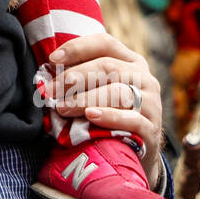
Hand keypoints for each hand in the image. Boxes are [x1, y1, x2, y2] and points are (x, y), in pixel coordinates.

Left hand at [44, 33, 163, 184]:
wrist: (136, 154)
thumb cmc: (109, 115)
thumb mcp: (99, 91)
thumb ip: (80, 79)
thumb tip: (47, 74)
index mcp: (130, 62)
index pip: (105, 44)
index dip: (78, 48)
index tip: (52, 59)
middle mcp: (144, 78)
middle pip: (108, 67)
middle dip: (75, 77)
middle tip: (51, 91)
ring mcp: (151, 104)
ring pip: (118, 93)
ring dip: (85, 99)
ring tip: (62, 107)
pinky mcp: (151, 129)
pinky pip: (131, 119)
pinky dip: (109, 117)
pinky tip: (91, 116)